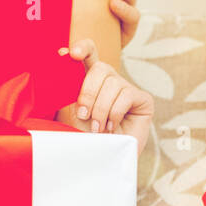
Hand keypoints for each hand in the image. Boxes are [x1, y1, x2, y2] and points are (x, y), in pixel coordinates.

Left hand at [60, 38, 153, 153]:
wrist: (106, 158)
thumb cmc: (89, 136)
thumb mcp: (75, 112)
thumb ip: (71, 90)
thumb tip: (62, 56)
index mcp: (91, 79)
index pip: (90, 54)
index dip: (83, 48)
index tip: (70, 53)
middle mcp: (111, 80)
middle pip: (100, 68)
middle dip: (87, 92)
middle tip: (83, 114)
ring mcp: (127, 88)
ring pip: (112, 84)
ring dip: (100, 109)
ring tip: (97, 127)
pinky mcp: (143, 99)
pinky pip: (126, 96)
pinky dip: (114, 113)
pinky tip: (112, 126)